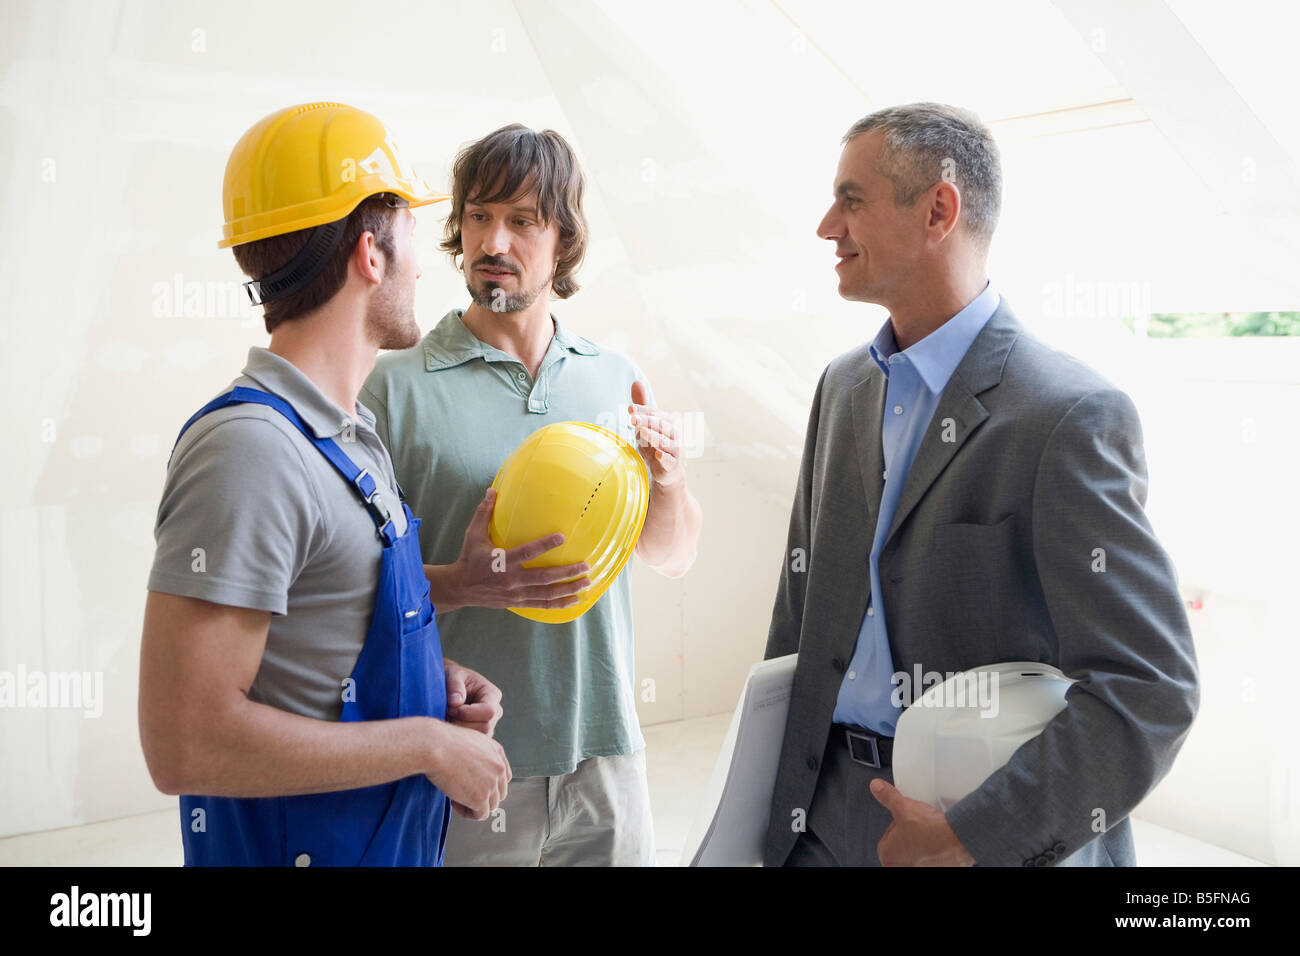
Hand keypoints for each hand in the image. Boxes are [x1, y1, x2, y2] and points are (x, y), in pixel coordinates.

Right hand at [425, 719, 511, 820]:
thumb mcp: (469, 742)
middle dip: (482, 796)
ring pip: (491, 806)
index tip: (474, 788)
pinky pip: (480, 815)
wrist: (435, 747)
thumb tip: (474, 771)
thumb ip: (478, 755)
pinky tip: (454, 802)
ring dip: (474, 805)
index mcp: (496, 751)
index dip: (489, 786)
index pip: (503, 777)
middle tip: (463, 793)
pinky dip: (467, 812)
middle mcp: (499, 767)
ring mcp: (492, 783)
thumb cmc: (443, 743)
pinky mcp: (481, 798)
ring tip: (456, 797)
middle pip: (499, 793)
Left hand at [444, 658, 502, 736]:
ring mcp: (489, 725)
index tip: (451, 708)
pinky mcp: (479, 735)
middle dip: (462, 723)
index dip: (468, 713)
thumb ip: (455, 685)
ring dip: (459, 731)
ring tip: (448, 718)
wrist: (449, 686)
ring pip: (478, 738)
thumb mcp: (453, 674)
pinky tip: (450, 725)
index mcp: (492, 694)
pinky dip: (458, 737)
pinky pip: (471, 743)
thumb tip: (456, 703)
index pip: (489, 711)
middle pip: (484, 728)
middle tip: (447, 713)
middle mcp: (495, 711)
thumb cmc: (453, 678)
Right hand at [449, 488, 592, 609]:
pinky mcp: (517, 603)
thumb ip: (484, 513)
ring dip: (568, 589)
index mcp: (502, 561)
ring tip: (586, 583)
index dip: (545, 545)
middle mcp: (511, 579)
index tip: (562, 538)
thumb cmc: (469, 558)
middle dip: (567, 573)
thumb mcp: (473, 534)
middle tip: (585, 566)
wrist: (459, 587)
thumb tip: (491, 490)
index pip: (527, 552)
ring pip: (546, 594)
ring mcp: (515, 594)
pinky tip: (574, 600)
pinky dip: (559, 604)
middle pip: (544, 578)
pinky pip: (541, 605)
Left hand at [628, 381, 684, 487]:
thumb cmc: (655, 445)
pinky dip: (663, 457)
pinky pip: (669, 460)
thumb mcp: (646, 424)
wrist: (668, 471)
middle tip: (632, 419)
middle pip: (661, 425)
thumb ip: (642, 405)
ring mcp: (674, 449)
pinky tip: (657, 454)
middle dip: (647, 421)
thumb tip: (636, 381)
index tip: (630, 409)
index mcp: (666, 422)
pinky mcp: (672, 464)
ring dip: (654, 436)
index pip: (655, 413)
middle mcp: (672, 434)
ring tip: (642, 433)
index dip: (643, 410)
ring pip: (665, 441)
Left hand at [870, 778, 975, 865]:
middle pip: (902, 844)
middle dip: (910, 834)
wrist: (959, 840)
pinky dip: (935, 850)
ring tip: (930, 833)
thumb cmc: (931, 831)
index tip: (907, 818)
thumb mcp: (903, 807)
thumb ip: (888, 797)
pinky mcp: (936, 868)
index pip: (888, 835)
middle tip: (919, 825)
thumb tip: (877, 787)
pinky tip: (939, 841)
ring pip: (917, 852)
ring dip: (922, 842)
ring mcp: (919, 870)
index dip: (899, 823)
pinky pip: (932, 859)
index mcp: (887, 855)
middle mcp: (900, 866)